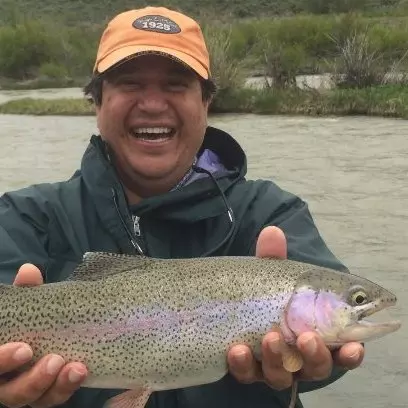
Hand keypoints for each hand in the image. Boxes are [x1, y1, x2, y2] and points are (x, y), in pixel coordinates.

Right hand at [0, 263, 87, 407]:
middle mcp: (8, 380)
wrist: (49, 328)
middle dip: (32, 380)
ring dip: (56, 386)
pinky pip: (57, 396)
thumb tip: (29, 271)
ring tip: (76, 368)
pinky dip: (68, 386)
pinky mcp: (50, 391)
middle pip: (11, 394)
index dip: (3, 362)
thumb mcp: (27, 305)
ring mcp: (29, 389)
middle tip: (54, 360)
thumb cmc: (31, 318)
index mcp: (0, 358)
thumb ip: (26, 291)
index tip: (24, 348)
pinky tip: (82, 371)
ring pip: (37, 399)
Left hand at [227, 226, 364, 389]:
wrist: (231, 305)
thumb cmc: (265, 291)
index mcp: (316, 334)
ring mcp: (272, 363)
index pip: (341, 351)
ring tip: (271, 337)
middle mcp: (298, 355)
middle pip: (316, 367)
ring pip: (283, 375)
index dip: (349, 353)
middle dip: (314, 354)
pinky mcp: (247, 368)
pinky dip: (244, 365)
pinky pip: (248, 374)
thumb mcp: (270, 274)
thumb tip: (272, 232)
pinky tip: (238, 350)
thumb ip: (273, 257)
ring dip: (278, 358)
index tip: (354, 346)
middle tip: (306, 336)